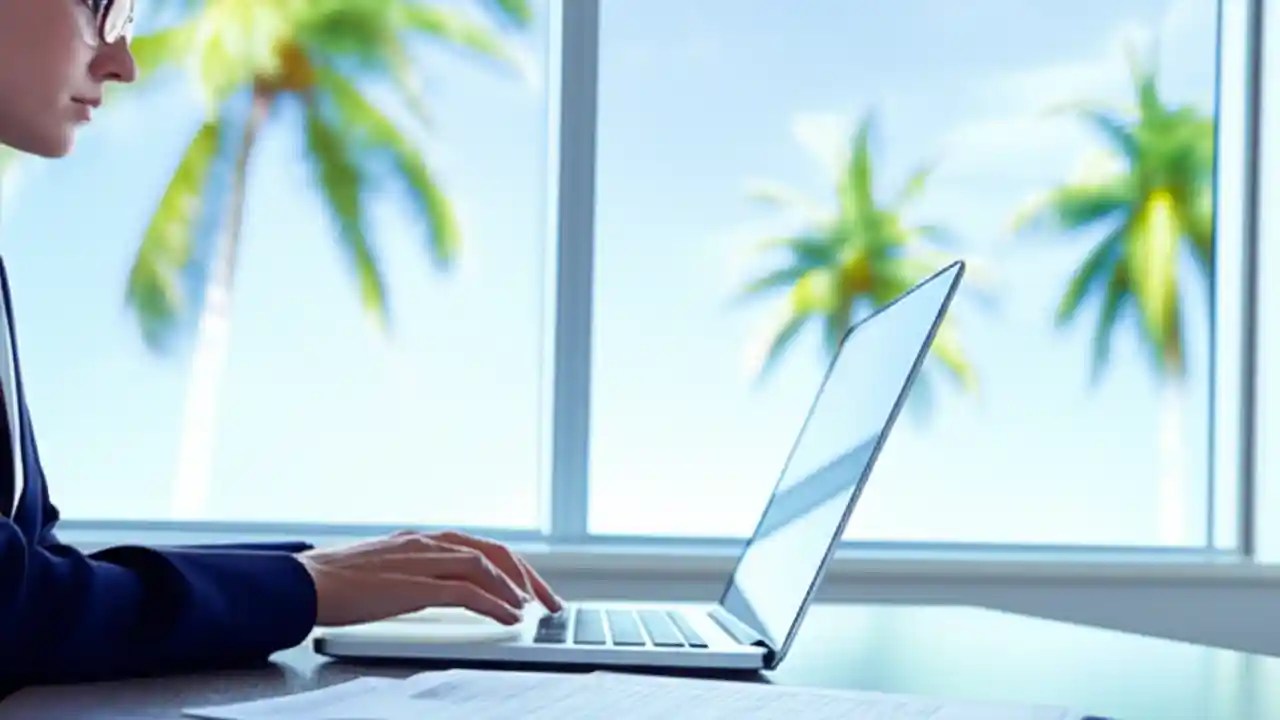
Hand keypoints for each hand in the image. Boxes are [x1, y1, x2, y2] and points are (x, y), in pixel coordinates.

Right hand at [296, 530, 563, 626]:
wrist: (304, 583)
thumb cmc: (340, 583)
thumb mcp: (391, 571)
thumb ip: (422, 574)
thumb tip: (452, 591)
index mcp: (424, 538)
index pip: (483, 546)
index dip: (515, 566)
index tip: (533, 588)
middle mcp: (428, 542)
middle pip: (495, 551)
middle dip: (528, 576)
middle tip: (550, 602)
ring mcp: (421, 559)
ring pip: (485, 565)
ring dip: (515, 589)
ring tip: (531, 611)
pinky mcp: (413, 583)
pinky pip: (467, 591)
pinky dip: (494, 603)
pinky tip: (509, 618)